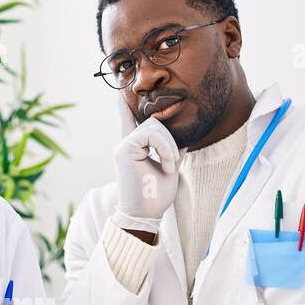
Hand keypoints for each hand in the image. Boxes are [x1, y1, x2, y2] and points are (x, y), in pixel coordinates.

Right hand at [114, 102, 183, 221]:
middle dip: (169, 140)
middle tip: (172, 164)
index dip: (124, 105)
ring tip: (168, 167)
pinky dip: (164, 148)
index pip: (129, 120)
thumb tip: (184, 133)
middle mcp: (126, 144)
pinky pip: (151, 134)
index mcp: (134, 148)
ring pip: (154, 126)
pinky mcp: (124, 150)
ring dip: (168, 146)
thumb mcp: (169, 167)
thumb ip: (173, 148)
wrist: (144, 215)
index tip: (120, 89)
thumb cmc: (155, 196)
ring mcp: (123, 146)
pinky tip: (165, 165)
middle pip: (153, 122)